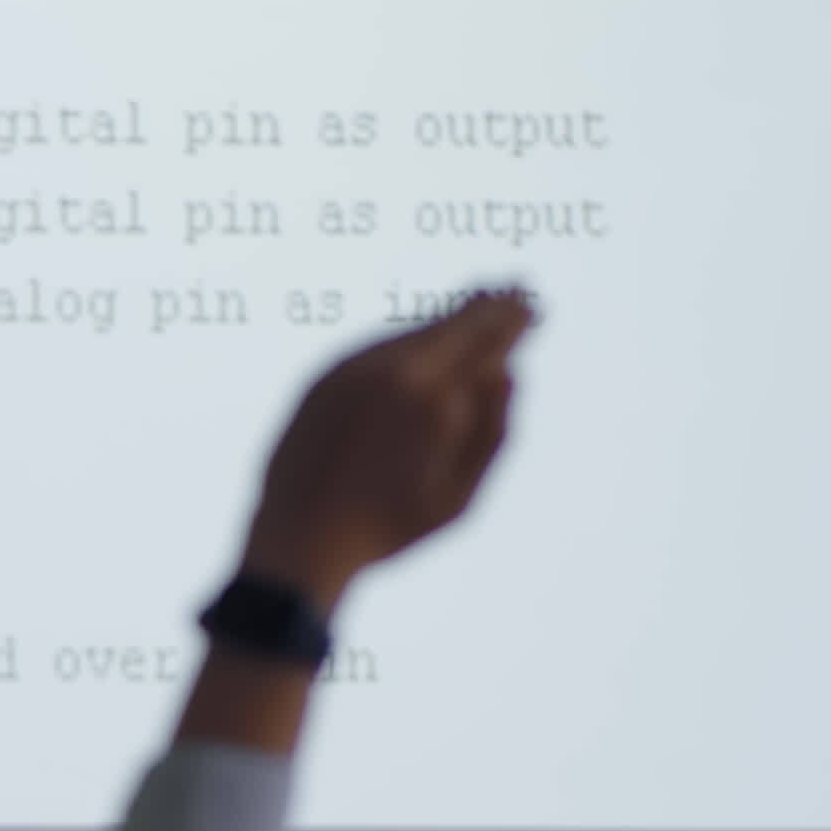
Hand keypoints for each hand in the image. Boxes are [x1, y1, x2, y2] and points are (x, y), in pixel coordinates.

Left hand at [239, 287, 535, 615]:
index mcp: (431, 397)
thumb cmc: (386, 529)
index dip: (512, 319)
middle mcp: (389, 372)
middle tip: (512, 289)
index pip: (484, 339)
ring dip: (444, 323)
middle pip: (448, 324)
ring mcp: (349, 372)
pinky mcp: (320, 381)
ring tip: (474, 308)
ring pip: (409, 333)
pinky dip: (404, 341)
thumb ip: (492, 432)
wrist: (298, 541)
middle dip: (484, 308)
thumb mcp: (457, 497)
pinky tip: (421, 346)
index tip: (531, 307)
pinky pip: (373, 348)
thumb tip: (506, 372)